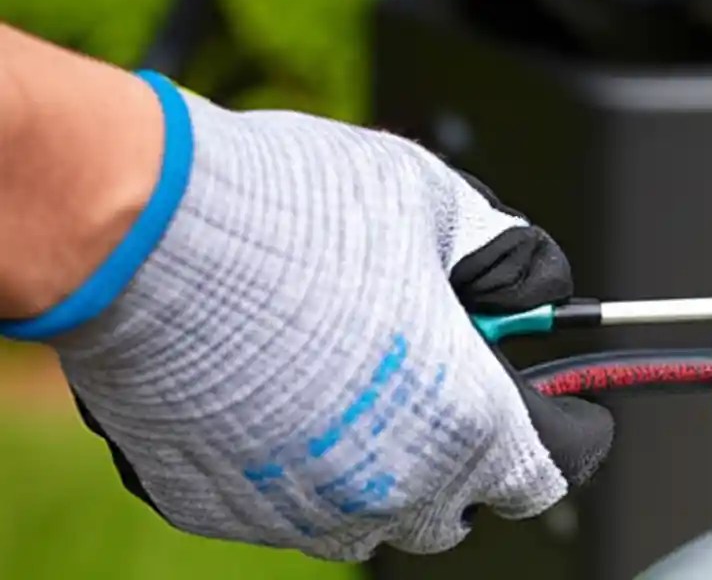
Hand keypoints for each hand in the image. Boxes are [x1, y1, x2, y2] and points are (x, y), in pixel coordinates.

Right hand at [8, 72, 611, 560]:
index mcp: (465, 422)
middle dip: (466, 447)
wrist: (142, 231)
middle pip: (457, 504)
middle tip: (439, 370)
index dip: (560, 428)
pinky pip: (280, 504)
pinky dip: (294, 464)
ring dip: (380, 464)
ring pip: (368, 515)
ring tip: (350, 374)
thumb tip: (537, 285)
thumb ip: (505, 258)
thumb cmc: (299, 213)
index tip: (553, 403)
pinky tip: (271, 390)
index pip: (550, 469)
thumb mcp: (438, 203)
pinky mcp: (214, 508)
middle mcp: (389, 487)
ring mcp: (297, 509)